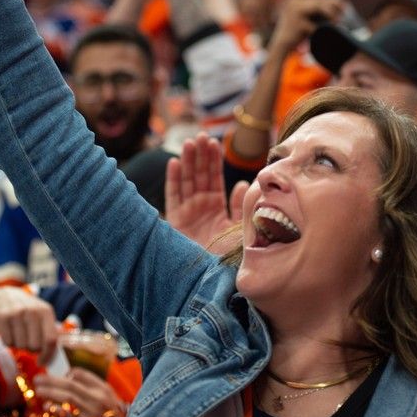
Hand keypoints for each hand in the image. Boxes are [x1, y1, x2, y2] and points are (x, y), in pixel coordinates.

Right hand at [0, 286, 58, 362]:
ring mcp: (17, 312)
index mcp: (46, 311)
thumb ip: (50, 334)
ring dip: (19, 344)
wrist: (4, 298)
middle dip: (32, 349)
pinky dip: (8, 342)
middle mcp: (32, 310)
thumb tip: (58, 357)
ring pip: (20, 346)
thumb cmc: (28, 313)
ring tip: (18, 332)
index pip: (51, 340)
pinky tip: (9, 330)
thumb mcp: (42, 317)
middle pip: (35, 346)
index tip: (43, 362)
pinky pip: (7, 342)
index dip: (48, 355)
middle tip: (29, 341)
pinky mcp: (3, 316)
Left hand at [33, 367, 124, 416]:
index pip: (82, 375)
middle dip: (53, 381)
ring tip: (39, 389)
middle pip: (71, 386)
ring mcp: (91, 412)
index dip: (67, 373)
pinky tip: (46, 405)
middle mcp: (97, 399)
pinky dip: (57, 410)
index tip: (57, 373)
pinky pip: (69, 416)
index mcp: (102, 388)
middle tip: (38, 378)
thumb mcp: (105, 391)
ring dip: (52, 392)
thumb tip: (69, 374)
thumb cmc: (111, 407)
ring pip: (68, 399)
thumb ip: (89, 381)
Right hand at [165, 133, 246, 254]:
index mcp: (217, 209)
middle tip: (201, 136)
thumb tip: (243, 183)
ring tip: (190, 144)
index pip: (214, 179)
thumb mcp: (242, 228)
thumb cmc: (232, 257)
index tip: (215, 143)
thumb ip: (240, 206)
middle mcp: (200, 209)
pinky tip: (175, 163)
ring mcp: (187, 214)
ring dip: (187, 162)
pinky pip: (173, 197)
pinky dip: (173, 181)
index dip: (214, 161)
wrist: (216, 280)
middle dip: (199, 156)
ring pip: (186, 182)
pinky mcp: (176, 222)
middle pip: (198, 177)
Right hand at [266, 0, 343, 55]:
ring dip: (331, 14)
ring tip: (338, 21)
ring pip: (319, 7)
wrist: (280, 44)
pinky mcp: (298, 25)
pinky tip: (323, 34)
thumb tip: (335, 3)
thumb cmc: (295, 29)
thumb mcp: (302, 14)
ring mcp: (295, 13)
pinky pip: (316, 26)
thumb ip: (313, 7)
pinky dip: (321, 30)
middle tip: (344, 8)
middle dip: (334, 2)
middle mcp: (294, 2)